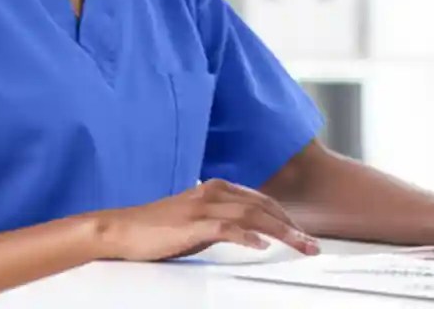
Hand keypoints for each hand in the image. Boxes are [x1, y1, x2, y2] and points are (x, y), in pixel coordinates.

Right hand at [94, 179, 320, 260]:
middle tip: (312, 244)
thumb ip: (222, 221)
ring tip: (300, 245)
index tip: (303, 233)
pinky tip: (262, 245)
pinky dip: (248, 235)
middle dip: (292, 225)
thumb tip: (248, 232)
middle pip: (263, 206)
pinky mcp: (192, 223)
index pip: (261, 200)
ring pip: (252, 215)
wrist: (122, 229)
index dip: (286, 216)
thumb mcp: (197, 220)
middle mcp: (213, 192)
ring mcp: (203, 206)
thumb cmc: (157, 227)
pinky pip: (227, 227)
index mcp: (216, 188)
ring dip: (281, 231)